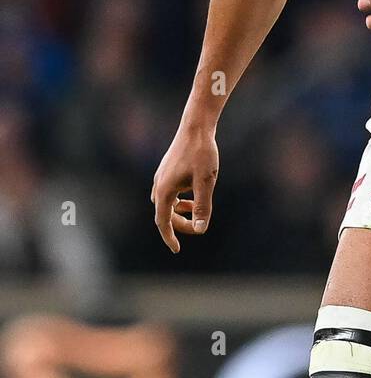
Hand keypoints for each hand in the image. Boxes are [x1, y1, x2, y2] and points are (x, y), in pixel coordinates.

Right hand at [150, 125, 218, 252]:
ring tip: (196, 207)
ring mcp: (161, 177)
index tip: (177, 250)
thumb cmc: (202, 153)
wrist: (196, 127)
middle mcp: (159, 185)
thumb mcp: (206, 182)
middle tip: (198, 226)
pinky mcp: (166, 170)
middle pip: (164, 215)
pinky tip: (193, 194)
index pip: (163, 222)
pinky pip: (169, 193)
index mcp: (165, 191)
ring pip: (166, 203)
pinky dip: (179, 200)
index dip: (169, 237)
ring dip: (179, 212)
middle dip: (179, 224)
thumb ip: (202, 206)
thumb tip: (200, 229)